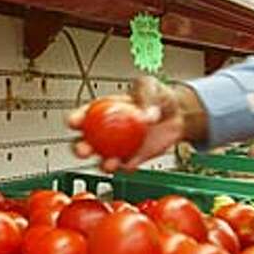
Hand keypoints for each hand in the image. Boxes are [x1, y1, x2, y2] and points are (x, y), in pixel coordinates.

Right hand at [67, 76, 206, 172]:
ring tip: (108, 163)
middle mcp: (108, 131)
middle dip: (80, 148)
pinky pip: (126, 166)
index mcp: (104, 110)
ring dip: (102, 164)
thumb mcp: (150, 86)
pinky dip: (125, 167)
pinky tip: (128, 165)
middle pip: (87, 142)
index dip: (75, 119)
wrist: (179, 114)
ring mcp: (119, 147)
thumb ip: (145, 96)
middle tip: (84, 149)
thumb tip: (145, 114)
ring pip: (103, 158)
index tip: (74, 122)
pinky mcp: (133, 158)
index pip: (84, 115)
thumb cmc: (160, 96)